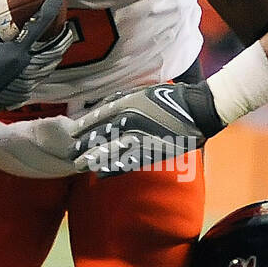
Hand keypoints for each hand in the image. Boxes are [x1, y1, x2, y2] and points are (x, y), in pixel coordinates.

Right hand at [0, 0, 72, 120]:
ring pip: (50, 64)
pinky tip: (43, 61)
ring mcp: (28, 81)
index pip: (39, 27)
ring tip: (59, 43)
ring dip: (57, 52)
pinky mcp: (25, 91)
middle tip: (66, 26)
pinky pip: (41, 75)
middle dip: (64, 37)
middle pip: (54, 50)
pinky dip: (46, 65)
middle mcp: (27, 67)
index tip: (56, 0)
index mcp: (17, 53)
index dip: (49, 11)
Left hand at [69, 81, 224, 174]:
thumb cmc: (169, 98)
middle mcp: (130, 121)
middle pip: (100, 136)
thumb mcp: (142, 93)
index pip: (97, 118)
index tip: (72, 134)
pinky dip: (112, 169)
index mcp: (127, 104)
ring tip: (80, 165)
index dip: (82, 127)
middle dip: (83, 146)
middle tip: (70, 154)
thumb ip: (120, 99)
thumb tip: (99, 107)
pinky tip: (100, 174)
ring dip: (93, 160)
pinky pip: (127, 163)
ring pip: (110, 152)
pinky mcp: (151, 152)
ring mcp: (141, 138)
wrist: (197, 111)